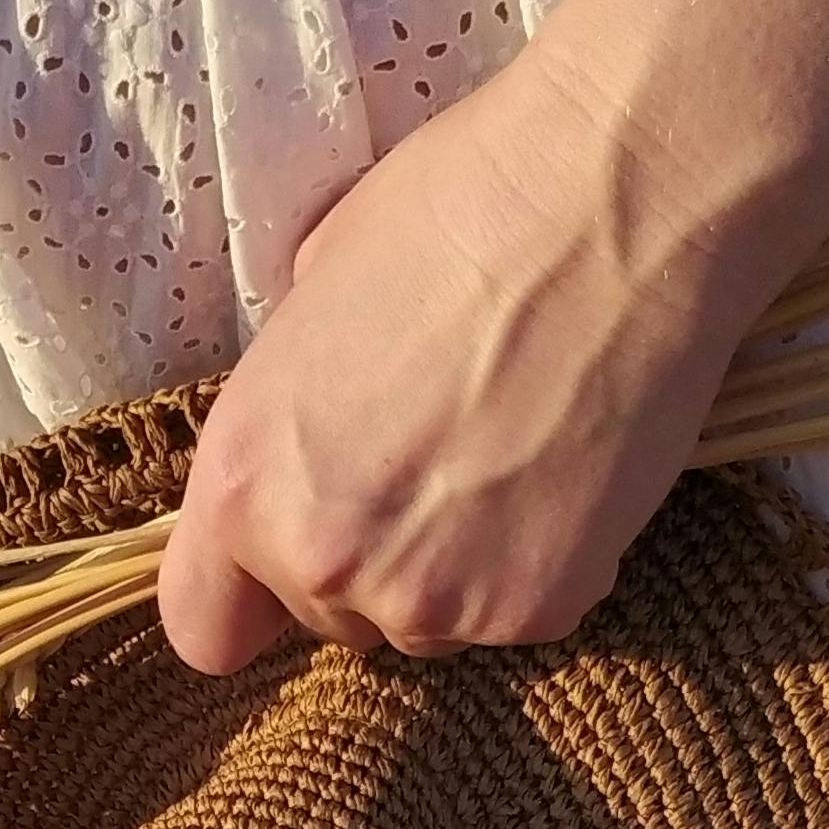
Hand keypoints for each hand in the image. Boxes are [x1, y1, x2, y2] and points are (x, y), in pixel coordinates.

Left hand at [153, 44, 782, 676]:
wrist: (625, 200)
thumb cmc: (461, 207)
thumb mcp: (315, 293)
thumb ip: (292, 414)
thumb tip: (309, 446)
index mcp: (244, 482)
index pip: (203, 628)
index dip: (245, 594)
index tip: (281, 562)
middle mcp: (326, 561)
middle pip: (328, 621)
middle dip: (366, 556)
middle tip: (430, 452)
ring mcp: (439, 599)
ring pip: (426, 624)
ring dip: (451, 565)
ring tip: (505, 448)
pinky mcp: (540, 607)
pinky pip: (518, 613)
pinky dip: (539, 559)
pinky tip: (563, 464)